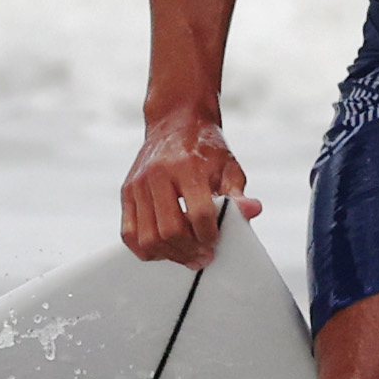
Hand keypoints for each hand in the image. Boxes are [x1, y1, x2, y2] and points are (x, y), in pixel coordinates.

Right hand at [121, 108, 260, 267]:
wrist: (176, 122)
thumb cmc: (205, 147)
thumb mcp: (228, 166)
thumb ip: (237, 192)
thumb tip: (252, 211)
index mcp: (186, 165)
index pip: (199, 213)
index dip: (210, 235)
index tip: (216, 241)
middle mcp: (158, 174)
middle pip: (171, 229)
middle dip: (190, 250)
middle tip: (204, 256)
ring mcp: (138, 184)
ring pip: (149, 237)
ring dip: (171, 254)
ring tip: (187, 255)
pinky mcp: (126, 192)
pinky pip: (129, 234)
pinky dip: (146, 250)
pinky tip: (164, 250)